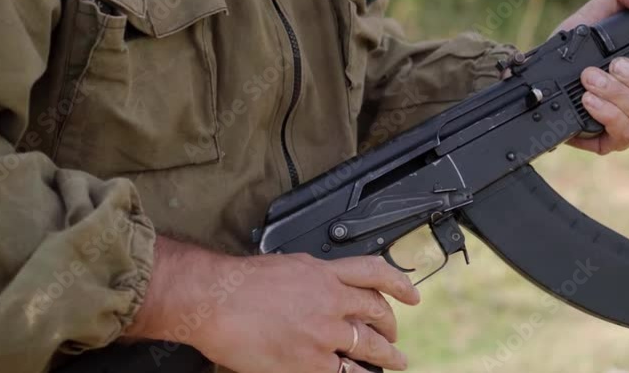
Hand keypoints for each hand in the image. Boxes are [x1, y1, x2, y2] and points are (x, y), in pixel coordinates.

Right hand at [127, 237, 420, 372]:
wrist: (215, 298)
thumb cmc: (240, 282)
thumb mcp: (289, 266)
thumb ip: (315, 277)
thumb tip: (327, 285)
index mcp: (326, 273)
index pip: (376, 273)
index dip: (401, 284)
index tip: (413, 295)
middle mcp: (332, 300)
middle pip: (377, 313)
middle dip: (392, 327)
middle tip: (395, 337)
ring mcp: (324, 333)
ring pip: (370, 346)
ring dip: (388, 357)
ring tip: (396, 363)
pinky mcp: (311, 361)